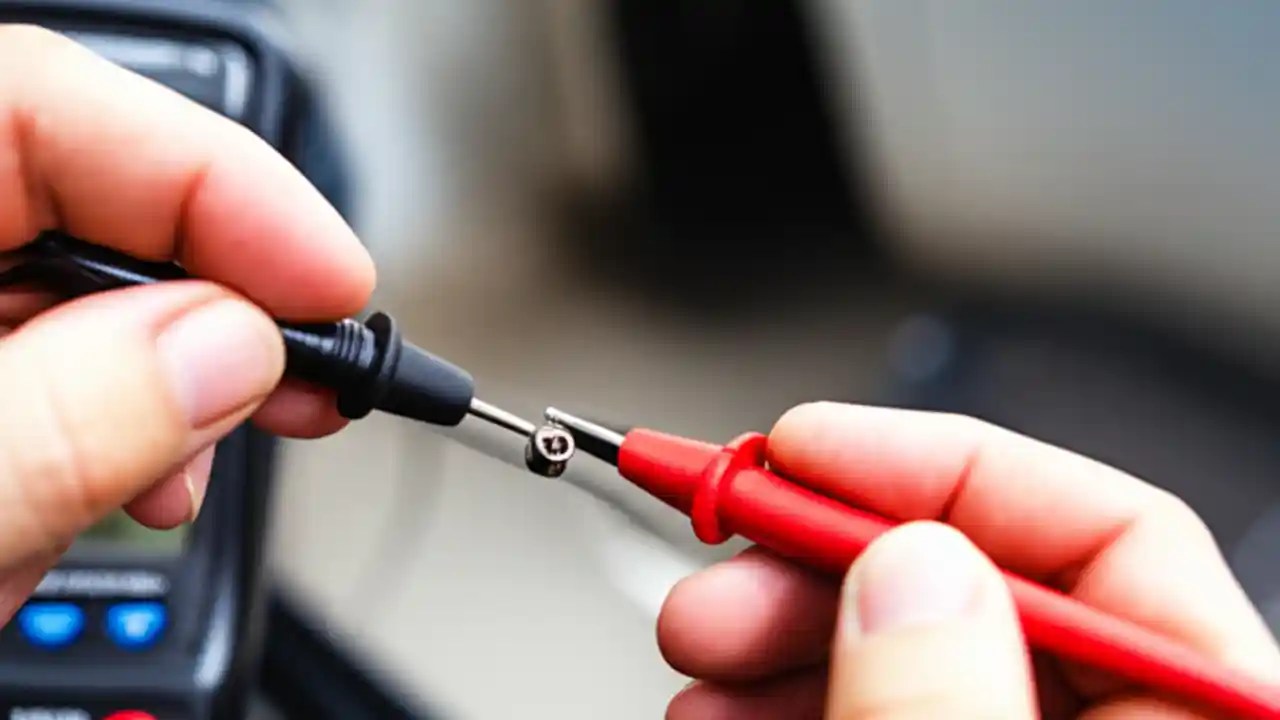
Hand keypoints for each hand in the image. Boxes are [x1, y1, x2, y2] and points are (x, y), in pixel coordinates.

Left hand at [0, 26, 372, 619]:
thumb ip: (58, 425)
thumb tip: (229, 344)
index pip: (42, 106)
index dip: (217, 181)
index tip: (332, 283)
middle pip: (81, 200)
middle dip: (217, 299)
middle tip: (320, 374)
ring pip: (76, 292)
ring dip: (172, 382)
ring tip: (204, 465)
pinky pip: (46, 369)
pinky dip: (115, 427)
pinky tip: (136, 477)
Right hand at [658, 402, 1279, 717]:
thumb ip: (956, 710)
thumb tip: (909, 572)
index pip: (1110, 533)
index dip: (937, 466)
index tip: (800, 448)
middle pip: (982, 591)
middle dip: (822, 561)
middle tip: (719, 565)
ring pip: (911, 657)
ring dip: (783, 638)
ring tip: (700, 652)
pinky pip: (882, 716)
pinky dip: (794, 704)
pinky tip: (729, 710)